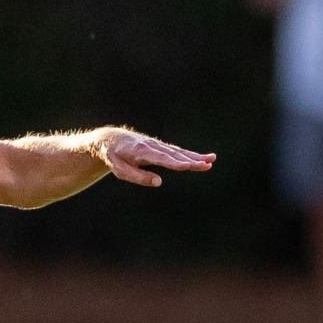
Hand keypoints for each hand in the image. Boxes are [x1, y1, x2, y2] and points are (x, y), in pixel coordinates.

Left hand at [91, 127, 215, 186]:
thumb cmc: (114, 157)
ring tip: (212, 160)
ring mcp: (158, 145)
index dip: (173, 162)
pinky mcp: (161, 147)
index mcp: (140, 151)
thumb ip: (138, 177)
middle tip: (207, 164)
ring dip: (196, 156)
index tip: (187, 166)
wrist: (111, 139)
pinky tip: (203, 159)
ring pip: (179, 152)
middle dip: (191, 160)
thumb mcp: (119, 170)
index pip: (160, 158)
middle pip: (174, 154)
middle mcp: (152, 146)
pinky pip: (177, 152)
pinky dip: (190, 155)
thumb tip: (159, 182)